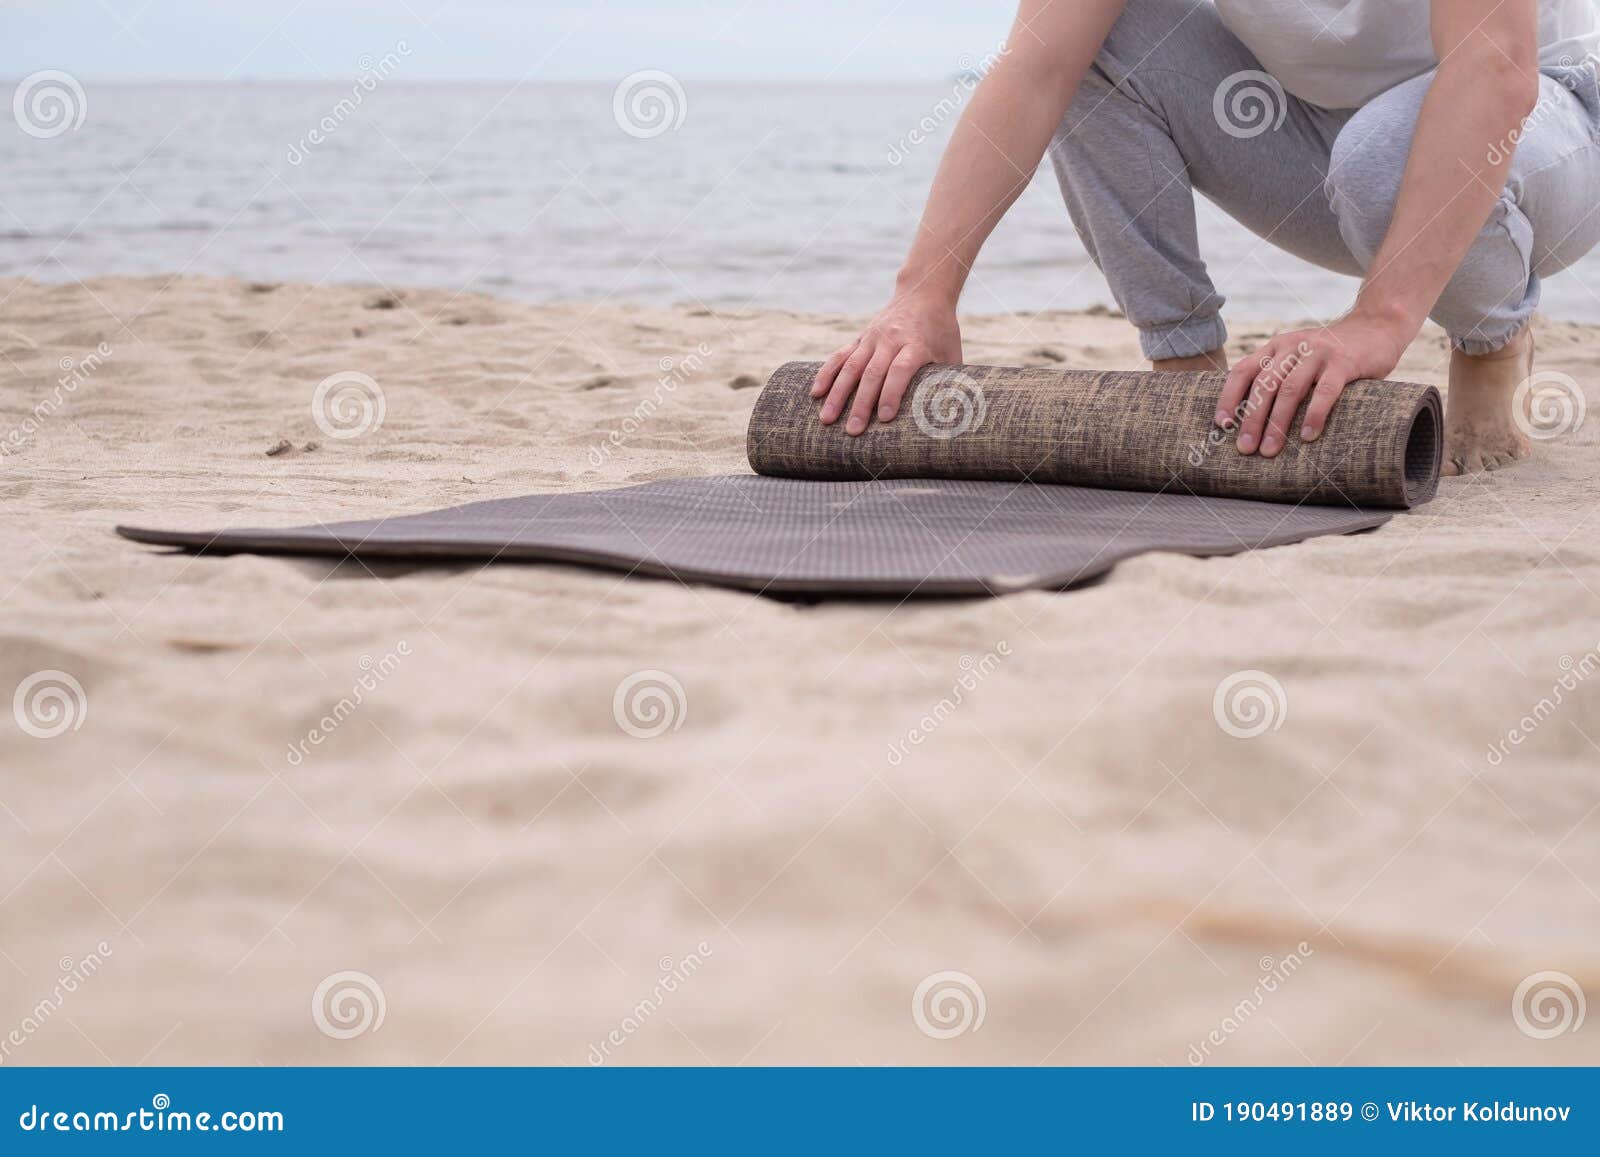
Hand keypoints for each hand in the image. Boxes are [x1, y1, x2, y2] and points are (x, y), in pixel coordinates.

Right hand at [811, 292, 962, 434]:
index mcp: (916, 344)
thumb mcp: (951, 354)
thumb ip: (948, 382)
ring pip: (851, 367)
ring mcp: (872, 338)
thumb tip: (952, 418)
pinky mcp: (860, 338)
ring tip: (827, 419)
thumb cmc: (941, 332)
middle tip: (853, 431)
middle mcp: (891, 340)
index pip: (901, 369)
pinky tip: (816, 393)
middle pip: (872, 373)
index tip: (886, 418)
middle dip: (861, 404)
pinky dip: (827, 374)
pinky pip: (840, 356)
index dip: (892, 393)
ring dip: (837, 394)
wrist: (923, 293)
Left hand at [1215, 312, 1414, 456]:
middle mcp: (1292, 346)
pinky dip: (1314, 415)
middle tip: (1245, 449)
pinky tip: (1307, 436)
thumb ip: (1278, 376)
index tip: (1221, 425)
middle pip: (1264, 385)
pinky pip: (1325, 391)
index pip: (1242, 371)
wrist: (1377, 326)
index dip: (1229, 398)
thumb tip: (1250, 420)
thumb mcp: (1298, 358)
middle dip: (1251, 420)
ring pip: (1290, 390)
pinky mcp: (1344, 361)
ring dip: (1278, 423)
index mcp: (1275, 347)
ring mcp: (1318, 352)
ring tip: (1270, 450)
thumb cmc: (1331, 354)